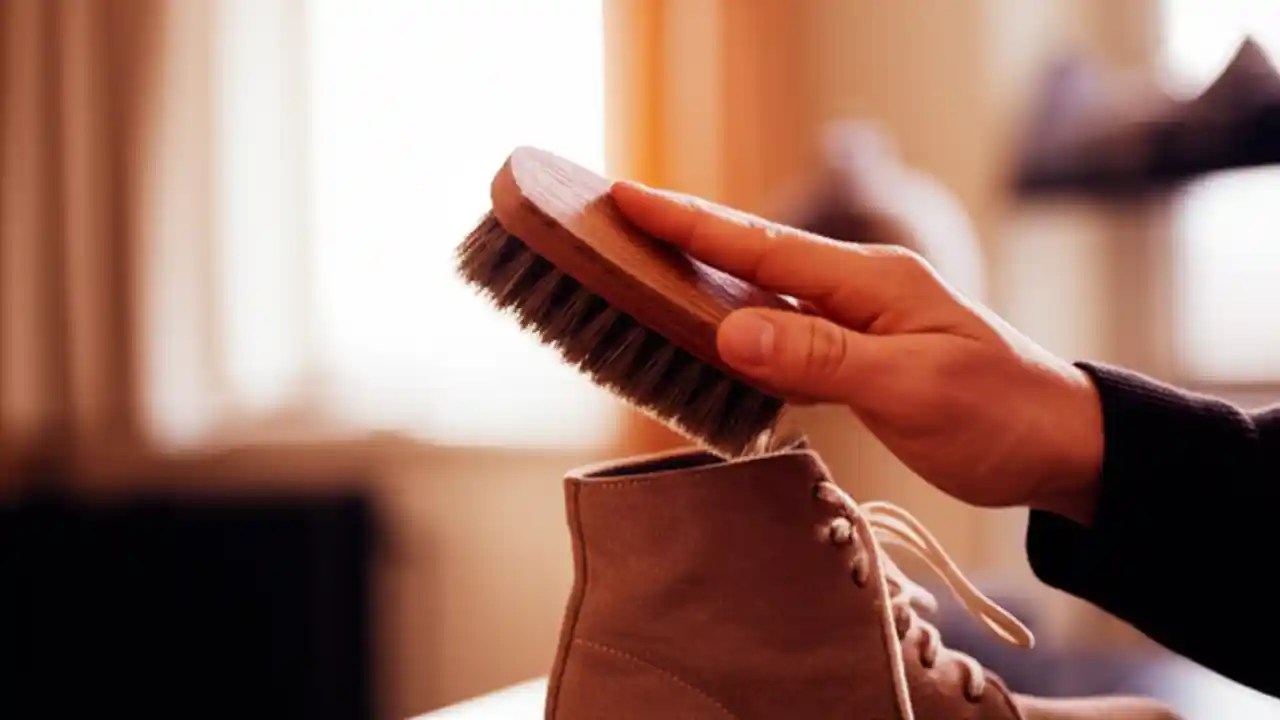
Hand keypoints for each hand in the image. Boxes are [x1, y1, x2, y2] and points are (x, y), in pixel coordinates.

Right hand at [611, 181, 1103, 524]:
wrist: (1059, 446)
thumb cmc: (1000, 412)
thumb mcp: (913, 386)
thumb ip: (822, 357)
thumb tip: (731, 330)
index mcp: (871, 281)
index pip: (762, 246)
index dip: (692, 223)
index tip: (628, 197)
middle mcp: (857, 293)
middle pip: (753, 259)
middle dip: (684, 237)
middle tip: (617, 219)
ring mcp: (856, 326)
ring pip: (763, 300)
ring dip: (704, 287)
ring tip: (643, 271)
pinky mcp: (856, 364)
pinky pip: (783, 342)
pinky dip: (739, 340)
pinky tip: (707, 343)